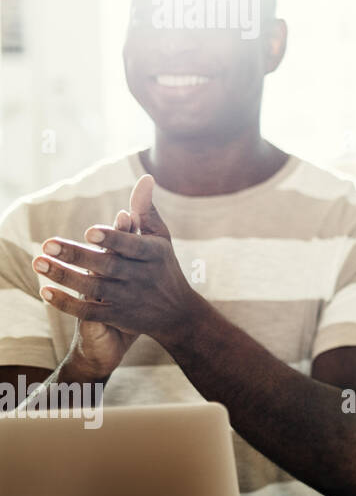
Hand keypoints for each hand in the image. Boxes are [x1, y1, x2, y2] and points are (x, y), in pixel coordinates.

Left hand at [34, 175, 203, 348]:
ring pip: (94, 288)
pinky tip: (45, 291)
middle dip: (77, 256)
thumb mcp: (160, 238)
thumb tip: (146, 178)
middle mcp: (143, 277)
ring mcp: (130, 298)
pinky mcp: (118, 317)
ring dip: (64, 276)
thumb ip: (146, 210)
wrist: (177, 312)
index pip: (132, 246)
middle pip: (108, 266)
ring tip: (38, 262)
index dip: (112, 239)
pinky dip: (66, 304)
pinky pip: (89, 312)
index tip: (89, 232)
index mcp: (155, 254)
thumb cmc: (164, 265)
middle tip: (47, 244)